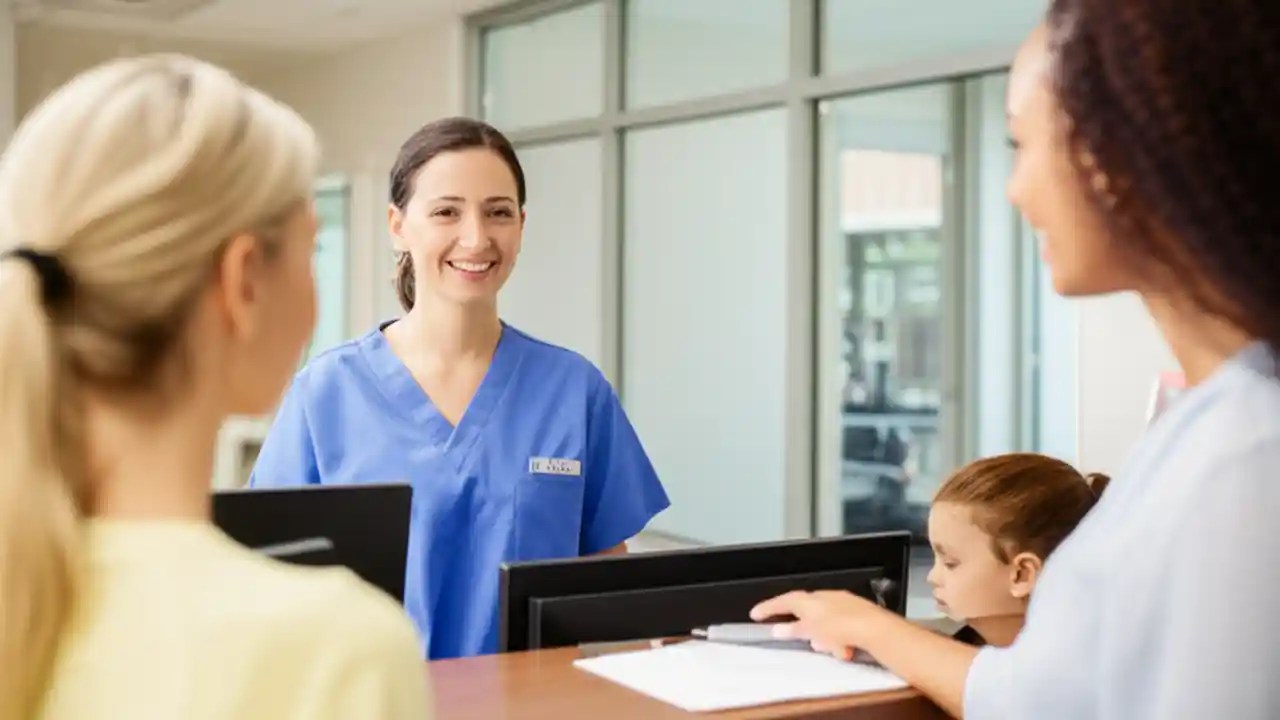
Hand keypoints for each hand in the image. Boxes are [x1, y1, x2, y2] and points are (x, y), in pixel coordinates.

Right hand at [750, 590, 890, 660]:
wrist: (874, 629)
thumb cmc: (840, 627)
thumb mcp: (811, 631)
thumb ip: (793, 630)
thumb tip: (778, 629)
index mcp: (810, 599)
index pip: (784, 601)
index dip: (769, 607)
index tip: (755, 614)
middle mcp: (826, 597)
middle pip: (807, 611)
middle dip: (805, 627)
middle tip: (804, 638)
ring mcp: (843, 603)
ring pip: (826, 622)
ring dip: (825, 637)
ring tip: (831, 648)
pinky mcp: (858, 613)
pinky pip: (842, 627)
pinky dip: (840, 639)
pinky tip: (845, 649)